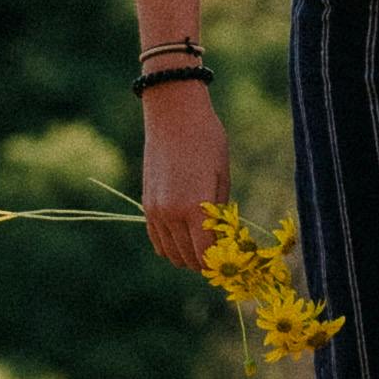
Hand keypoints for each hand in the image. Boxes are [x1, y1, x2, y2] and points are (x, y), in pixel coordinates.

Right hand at [139, 82, 231, 266]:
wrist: (173, 115)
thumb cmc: (207, 140)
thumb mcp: (222, 176)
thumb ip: (220, 213)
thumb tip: (223, 239)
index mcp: (194, 208)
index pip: (205, 254)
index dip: (219, 263)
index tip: (232, 262)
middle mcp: (171, 214)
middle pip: (188, 258)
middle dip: (205, 263)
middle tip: (222, 258)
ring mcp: (155, 211)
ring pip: (170, 253)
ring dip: (188, 257)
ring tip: (205, 249)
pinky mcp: (146, 204)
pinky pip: (157, 239)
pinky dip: (171, 246)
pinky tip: (185, 241)